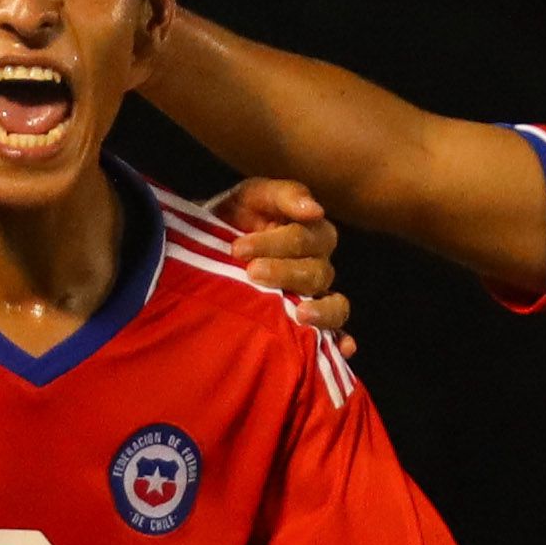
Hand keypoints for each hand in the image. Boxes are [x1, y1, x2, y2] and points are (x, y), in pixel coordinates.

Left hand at [220, 177, 352, 336]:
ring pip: (335, 304)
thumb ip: (282, 195)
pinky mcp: (307, 323)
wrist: (201, 249)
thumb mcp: (249, 197)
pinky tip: (344, 349)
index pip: (307, 239)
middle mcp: (318, 266)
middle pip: (318, 273)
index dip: (276, 243)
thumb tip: (314, 209)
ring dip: (322, 310)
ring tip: (301, 314)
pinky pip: (334, 334)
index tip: (238, 248)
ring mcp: (315, 297)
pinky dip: (342, 341)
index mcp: (309, 233)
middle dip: (285, 272)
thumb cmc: (231, 220)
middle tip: (252, 273)